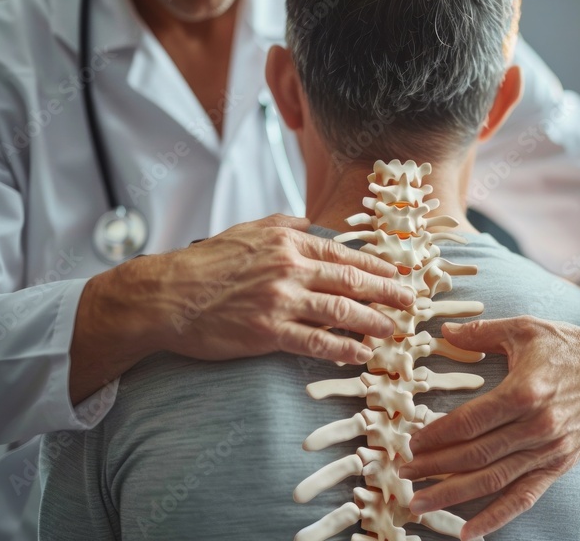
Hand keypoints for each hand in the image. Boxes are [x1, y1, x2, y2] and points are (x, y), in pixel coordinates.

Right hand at [70, 214, 414, 402]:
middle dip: (389, 291)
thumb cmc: (206, 263)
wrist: (166, 294)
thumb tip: (313, 224)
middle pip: (352, 279)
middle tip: (413, 301)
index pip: (344, 252)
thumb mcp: (248, 230)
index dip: (377, 265)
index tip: (401, 273)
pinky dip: (343, 348)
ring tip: (394, 330)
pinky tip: (362, 354)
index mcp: (288, 239)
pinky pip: (316, 342)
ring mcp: (280, 299)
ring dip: (374, 321)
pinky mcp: (267, 331)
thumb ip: (285, 225)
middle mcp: (289, 266)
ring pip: (341, 310)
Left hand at [399, 299, 579, 539]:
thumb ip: (481, 333)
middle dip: (434, 468)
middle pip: (475, 455)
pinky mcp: (560, 464)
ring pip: (493, 481)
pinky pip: (523, 497)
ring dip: (453, 495)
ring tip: (420, 503)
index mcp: (524, 391)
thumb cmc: (569, 345)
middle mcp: (536, 426)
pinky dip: (495, 517)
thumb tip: (444, 332)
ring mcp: (549, 450)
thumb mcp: (524, 329)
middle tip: (403, 474)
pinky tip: (468, 532)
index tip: (412, 443)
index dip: (436, 435)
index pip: (469, 421)